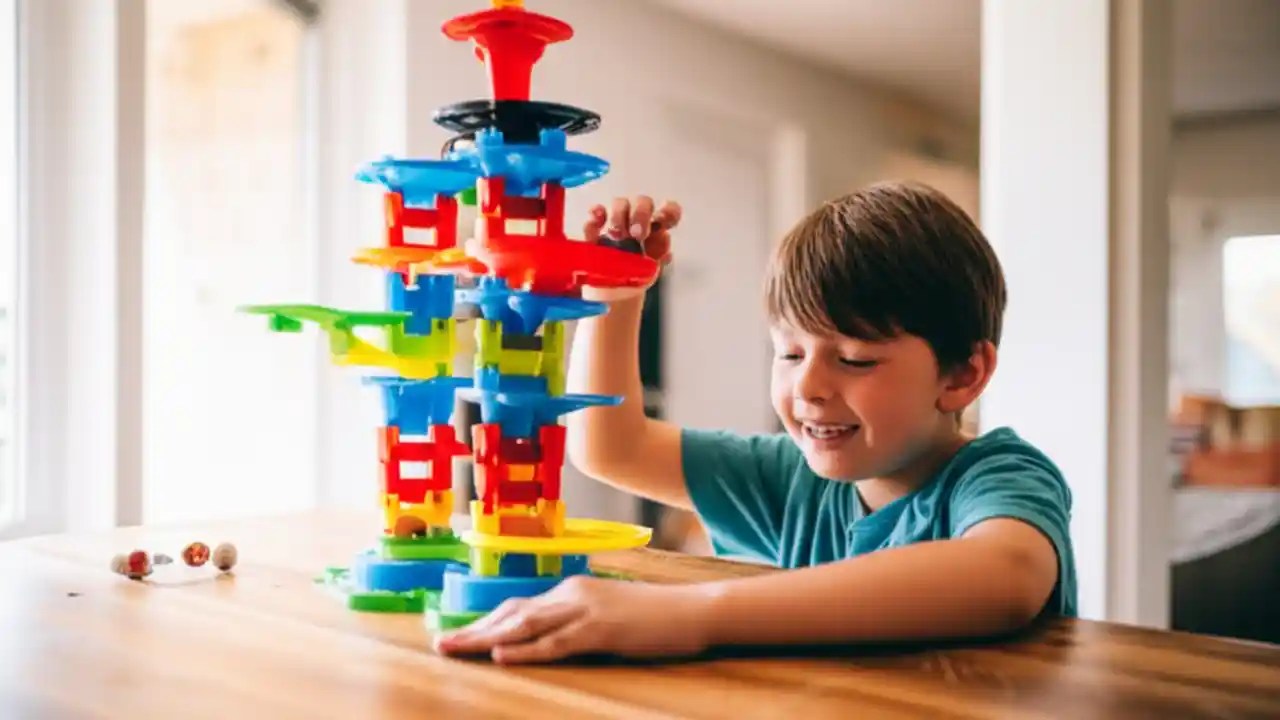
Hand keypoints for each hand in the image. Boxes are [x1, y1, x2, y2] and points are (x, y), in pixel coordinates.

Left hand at [433, 575, 713, 663]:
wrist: (692, 610)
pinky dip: (527, 651)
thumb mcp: (609, 614)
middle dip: (475, 630)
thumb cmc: (654, 616)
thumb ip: (577, 621)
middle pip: (512, 614)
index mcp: (573, 590)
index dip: (486, 622)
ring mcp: (585, 611)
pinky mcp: (600, 630)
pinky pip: (556, 643)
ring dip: (486, 639)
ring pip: (524, 626)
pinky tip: (503, 656)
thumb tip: (550, 635)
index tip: (460, 635)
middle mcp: (572, 594)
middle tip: (442, 644)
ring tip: (456, 649)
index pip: (519, 607)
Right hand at [581, 196, 680, 301]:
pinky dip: (596, 215)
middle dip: (641, 214)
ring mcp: (618, 223)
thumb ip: (660, 256)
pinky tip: (597, 224)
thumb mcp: (652, 270)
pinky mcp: (597, 230)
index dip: (669, 211)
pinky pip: (596, 214)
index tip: (663, 220)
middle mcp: (638, 220)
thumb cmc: (636, 277)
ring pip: (620, 203)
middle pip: (643, 202)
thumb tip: (664, 238)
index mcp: (657, 229)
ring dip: (619, 216)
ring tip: (617, 236)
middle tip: (638, 234)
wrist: (615, 292)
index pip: (669, 210)